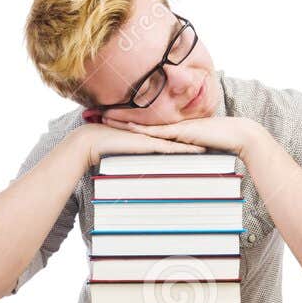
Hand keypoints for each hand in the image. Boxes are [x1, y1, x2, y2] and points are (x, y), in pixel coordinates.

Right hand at [66, 122, 206, 168]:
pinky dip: (183, 149)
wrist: (90, 142)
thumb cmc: (100, 148)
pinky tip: (197, 152)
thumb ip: (130, 156)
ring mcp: (149, 139)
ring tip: (210, 148)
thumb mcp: (119, 152)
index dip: (184, 142)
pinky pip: (169, 147)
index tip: (198, 145)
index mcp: (145, 138)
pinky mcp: (147, 144)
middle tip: (212, 145)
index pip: (168, 140)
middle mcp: (150, 137)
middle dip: (193, 142)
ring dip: (193, 146)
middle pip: (177, 139)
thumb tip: (136, 166)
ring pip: (177, 143)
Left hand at [101, 116, 263, 157]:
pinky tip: (129, 127)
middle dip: (117, 117)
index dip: (125, 121)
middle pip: (138, 120)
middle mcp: (170, 125)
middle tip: (96, 115)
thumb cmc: (220, 143)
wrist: (238, 136)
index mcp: (171, 128)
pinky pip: (158, 131)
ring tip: (104, 118)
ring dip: (124, 120)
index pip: (144, 124)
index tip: (107, 119)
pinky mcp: (182, 132)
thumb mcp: (194, 149)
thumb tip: (169, 162)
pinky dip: (143, 129)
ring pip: (144, 123)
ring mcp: (175, 127)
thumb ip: (181, 152)